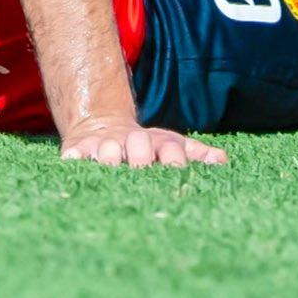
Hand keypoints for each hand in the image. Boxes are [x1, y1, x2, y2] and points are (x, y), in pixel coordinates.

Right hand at [59, 118, 227, 168]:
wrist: (102, 126)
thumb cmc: (145, 146)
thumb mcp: (171, 146)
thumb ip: (196, 154)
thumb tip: (223, 161)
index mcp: (157, 142)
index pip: (170, 147)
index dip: (174, 158)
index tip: (178, 171)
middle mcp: (131, 141)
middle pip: (138, 145)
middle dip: (141, 158)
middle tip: (142, 171)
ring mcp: (103, 146)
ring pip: (106, 149)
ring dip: (109, 157)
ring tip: (110, 166)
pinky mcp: (77, 151)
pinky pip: (74, 156)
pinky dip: (74, 160)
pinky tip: (74, 164)